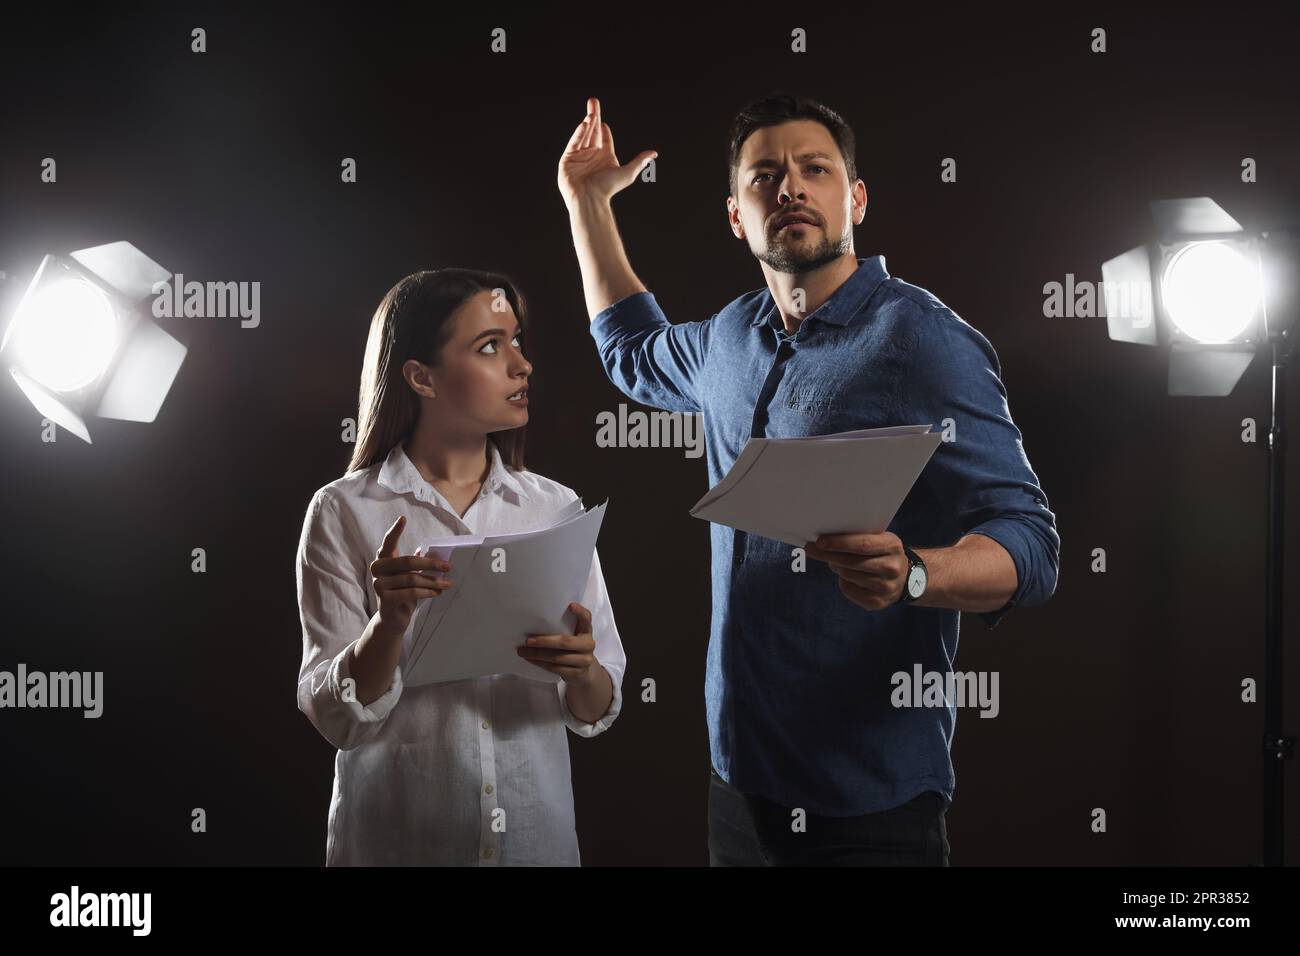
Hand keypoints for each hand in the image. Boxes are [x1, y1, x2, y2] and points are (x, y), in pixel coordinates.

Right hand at [370, 515, 453, 634]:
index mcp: (383, 560)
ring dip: (433, 581)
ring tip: (447, 583)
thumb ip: (416, 562)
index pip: (388, 543)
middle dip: (431, 563)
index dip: (395, 531)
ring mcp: (378, 585)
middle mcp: (377, 570)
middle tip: (449, 566)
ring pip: (412, 579)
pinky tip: (437, 593)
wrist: (392, 620)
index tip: (403, 518)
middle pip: (407, 561)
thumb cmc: (403, 594)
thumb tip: (429, 550)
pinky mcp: (385, 599)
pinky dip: (427, 592)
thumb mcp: (409, 576)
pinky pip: (411, 593)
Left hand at [516, 602, 598, 683]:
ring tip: (523, 651)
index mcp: (586, 631)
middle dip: (544, 641)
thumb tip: (535, 621)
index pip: (586, 618)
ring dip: (538, 654)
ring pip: (557, 657)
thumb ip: (564, 628)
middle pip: (565, 642)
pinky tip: (531, 660)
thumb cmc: (574, 649)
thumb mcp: (574, 636)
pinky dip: (541, 663)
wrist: (586, 672)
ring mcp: (584, 660)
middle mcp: (588, 644)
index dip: (580, 612)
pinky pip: (555, 668)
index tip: (570, 605)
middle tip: (528, 641)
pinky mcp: (577, 673)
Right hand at [557, 97, 656, 209]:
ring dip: (587, 123)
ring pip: (583, 135)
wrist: (589, 199)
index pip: (604, 138)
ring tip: (591, 111)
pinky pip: (573, 143)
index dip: (604, 129)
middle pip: (593, 131)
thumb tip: (654, 153)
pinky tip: (584, 124)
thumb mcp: (628, 173)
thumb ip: (639, 161)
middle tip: (593, 100)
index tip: (604, 120)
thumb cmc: (607, 189)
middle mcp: (591, 156)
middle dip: (593, 116)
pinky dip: (578, 133)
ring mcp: (579, 157)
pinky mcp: (567, 160)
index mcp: (604, 157)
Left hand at [804, 532, 907, 610]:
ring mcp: (885, 587)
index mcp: (892, 546)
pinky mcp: (877, 602)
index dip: (839, 543)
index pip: (862, 545)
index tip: (820, 541)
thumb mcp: (880, 540)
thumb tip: (826, 539)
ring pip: (847, 575)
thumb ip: (860, 537)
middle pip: (851, 562)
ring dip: (836, 567)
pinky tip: (847, 576)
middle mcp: (891, 568)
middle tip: (811, 549)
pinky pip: (848, 590)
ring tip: (834, 561)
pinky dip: (843, 581)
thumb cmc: (884, 554)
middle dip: (827, 555)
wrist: (907, 579)